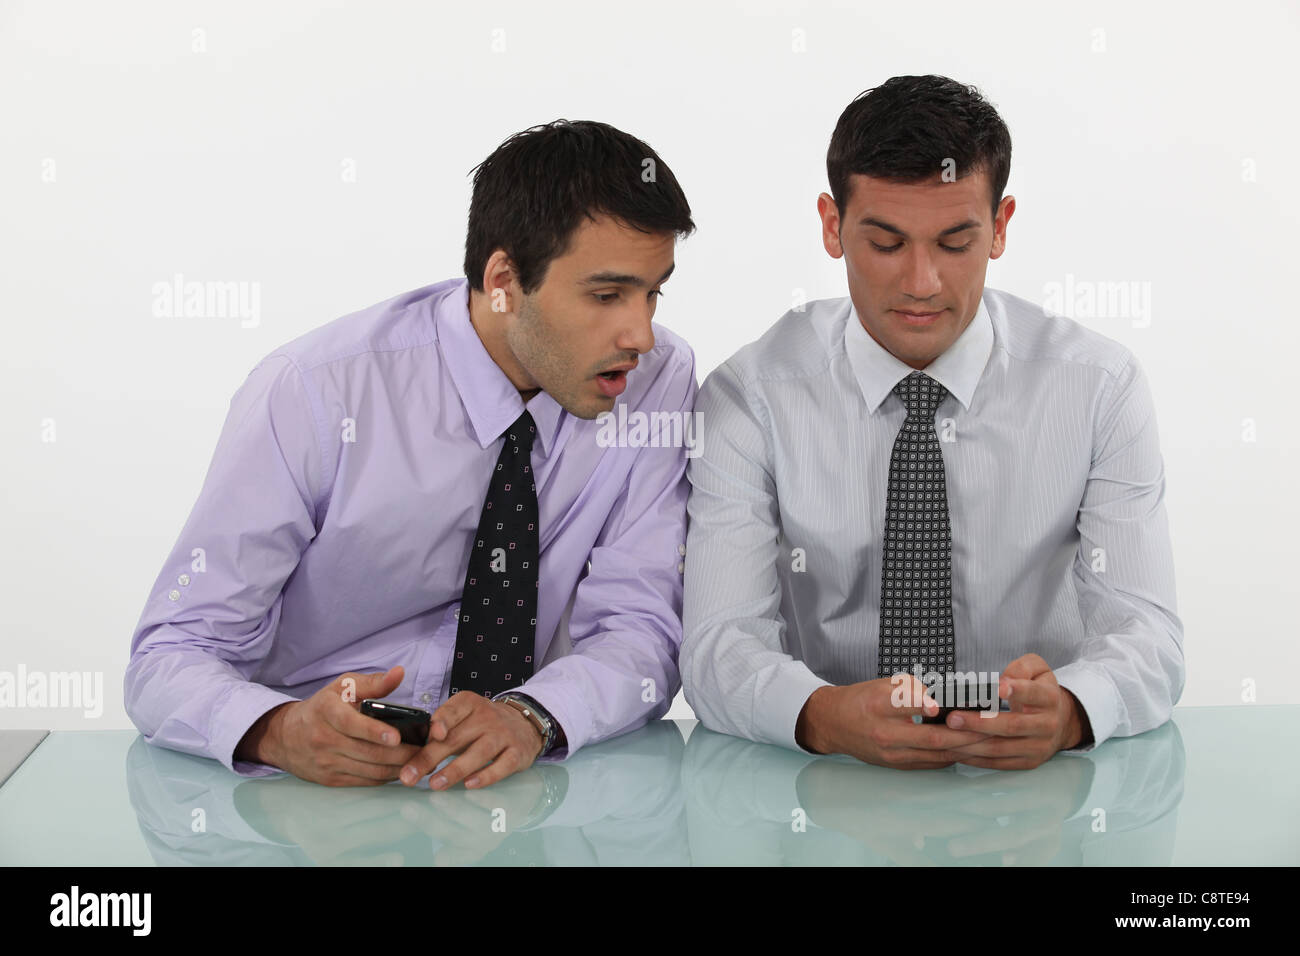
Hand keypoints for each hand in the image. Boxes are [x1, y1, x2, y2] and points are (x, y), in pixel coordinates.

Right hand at [236, 664, 422, 785]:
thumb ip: (373, 683)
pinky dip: (385, 777)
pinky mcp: (330, 779)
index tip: (396, 736)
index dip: (374, 732)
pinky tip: (400, 770)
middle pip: (367, 752)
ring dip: (397, 768)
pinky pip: (364, 781)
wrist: (286, 736)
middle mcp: (324, 738)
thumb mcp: (343, 687)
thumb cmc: (323, 707)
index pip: (351, 724)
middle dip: (399, 753)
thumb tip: (399, 673)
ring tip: (418, 761)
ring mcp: (326, 762)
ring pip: (369, 770)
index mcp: (327, 711)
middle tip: (424, 750)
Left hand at [399, 691, 546, 790]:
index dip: (442, 721)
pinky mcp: (517, 753)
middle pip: (458, 737)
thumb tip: (410, 758)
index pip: (453, 710)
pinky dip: (486, 776)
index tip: (433, 735)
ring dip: (455, 769)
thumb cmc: (482, 724)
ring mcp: (504, 735)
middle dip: (431, 757)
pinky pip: (502, 766)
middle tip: (409, 776)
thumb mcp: (463, 718)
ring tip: (435, 784)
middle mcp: (487, 717)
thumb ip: (440, 732)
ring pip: (479, 752)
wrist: (524, 723)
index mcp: (470, 704)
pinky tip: (470, 785)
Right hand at [796, 674, 994, 769]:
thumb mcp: (882, 684)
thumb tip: (946, 697)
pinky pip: (930, 763)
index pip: (905, 704)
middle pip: (930, 737)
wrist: (833, 724)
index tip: (946, 705)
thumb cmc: (861, 700)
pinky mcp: (897, 765)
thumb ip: (914, 690)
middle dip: (964, 733)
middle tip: (989, 726)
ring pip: (935, 754)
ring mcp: (891, 754)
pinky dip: (951, 756)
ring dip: (963, 748)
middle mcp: (885, 733)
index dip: (927, 705)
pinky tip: (969, 750)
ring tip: (988, 739)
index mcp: (878, 706)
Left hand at [941, 653, 1088, 768]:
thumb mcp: (1037, 669)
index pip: (1033, 694)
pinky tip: (956, 750)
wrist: (1060, 721)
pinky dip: (976, 758)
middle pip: (1011, 726)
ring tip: (946, 736)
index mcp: (1049, 698)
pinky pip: (999, 762)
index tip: (997, 687)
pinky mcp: (1029, 762)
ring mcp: (1039, 747)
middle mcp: (1047, 724)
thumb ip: (1022, 667)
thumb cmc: (1038, 689)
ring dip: (971, 744)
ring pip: (1001, 748)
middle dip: (979, 723)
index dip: (1016, 690)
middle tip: (952, 718)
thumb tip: (1003, 679)